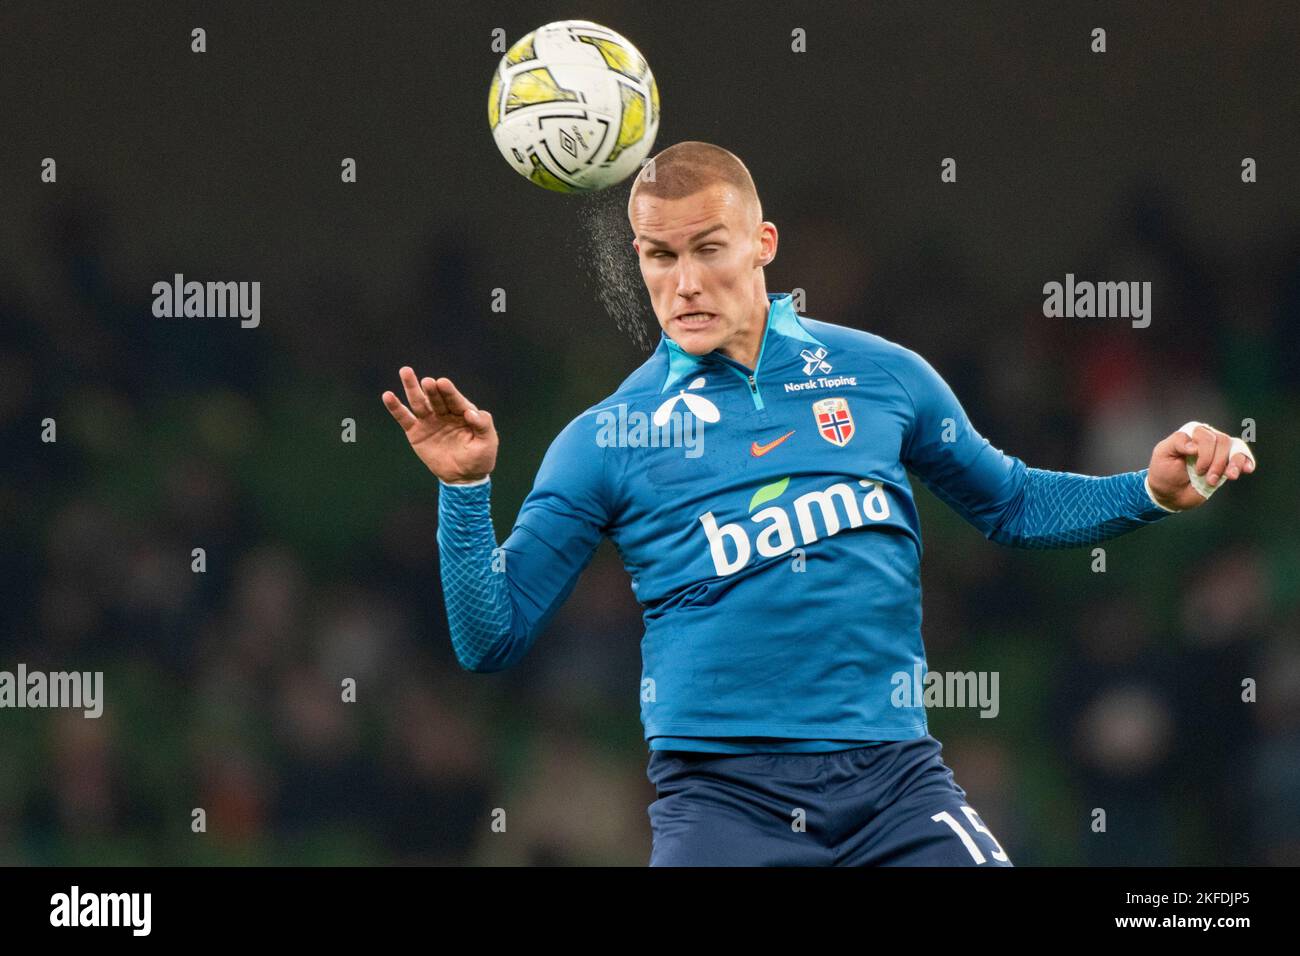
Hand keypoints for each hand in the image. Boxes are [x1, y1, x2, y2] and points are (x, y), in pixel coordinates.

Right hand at [382, 368, 497, 482]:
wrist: (464, 476)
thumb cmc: (480, 457)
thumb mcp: (488, 442)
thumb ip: (483, 425)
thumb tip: (470, 413)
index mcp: (463, 412)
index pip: (455, 400)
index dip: (449, 392)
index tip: (443, 383)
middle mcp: (444, 412)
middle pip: (436, 398)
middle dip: (431, 390)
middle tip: (427, 382)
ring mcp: (429, 420)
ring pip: (419, 402)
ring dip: (412, 388)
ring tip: (406, 371)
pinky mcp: (415, 431)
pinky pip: (404, 418)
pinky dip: (395, 407)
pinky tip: (388, 395)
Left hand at [1147, 423, 1255, 510]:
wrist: (1170, 493)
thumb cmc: (1164, 471)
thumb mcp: (1162, 453)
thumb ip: (1177, 442)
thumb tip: (1195, 446)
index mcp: (1192, 433)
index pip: (1206, 435)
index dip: (1205, 452)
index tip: (1197, 468)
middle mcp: (1208, 439)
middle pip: (1223, 441)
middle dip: (1216, 462)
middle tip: (1204, 476)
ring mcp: (1219, 452)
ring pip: (1235, 448)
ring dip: (1233, 464)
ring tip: (1229, 477)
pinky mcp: (1226, 465)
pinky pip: (1243, 457)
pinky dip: (1247, 462)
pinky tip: (1247, 469)